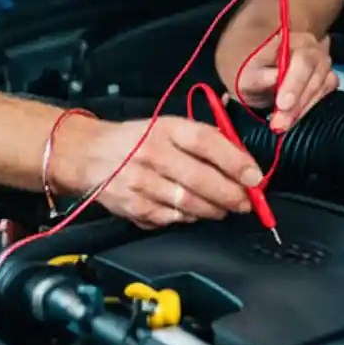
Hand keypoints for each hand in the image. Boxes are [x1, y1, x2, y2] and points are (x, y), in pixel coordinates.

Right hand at [58, 116, 263, 229]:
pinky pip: (171, 218)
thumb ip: (204, 140)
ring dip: (214, 209)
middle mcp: (153, 154)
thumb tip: (243, 161)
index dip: (236, 161)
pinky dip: (188, 217)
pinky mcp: (133, 206)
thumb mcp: (168, 126)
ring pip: (189, 203)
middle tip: (246, 201)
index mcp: (166, 128)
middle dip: (231, 194)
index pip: (208, 143)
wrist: (89, 153)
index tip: (254, 176)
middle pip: (201, 179)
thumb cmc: (136, 140)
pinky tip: (194, 212)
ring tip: (224, 208)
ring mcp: (141, 182)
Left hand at [216, 24, 337, 131]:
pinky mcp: (326, 80)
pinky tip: (293, 118)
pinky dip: (309, 108)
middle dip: (297, 104)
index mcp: (293, 40)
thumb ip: (259, 76)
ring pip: (321, 88)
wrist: (256, 71)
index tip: (282, 104)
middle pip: (314, 76)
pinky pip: (324, 95)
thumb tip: (276, 79)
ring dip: (302, 109)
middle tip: (279, 123)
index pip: (302, 60)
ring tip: (281, 125)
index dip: (294, 83)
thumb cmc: (250, 70)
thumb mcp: (246, 74)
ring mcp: (322, 64)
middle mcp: (313, 49)